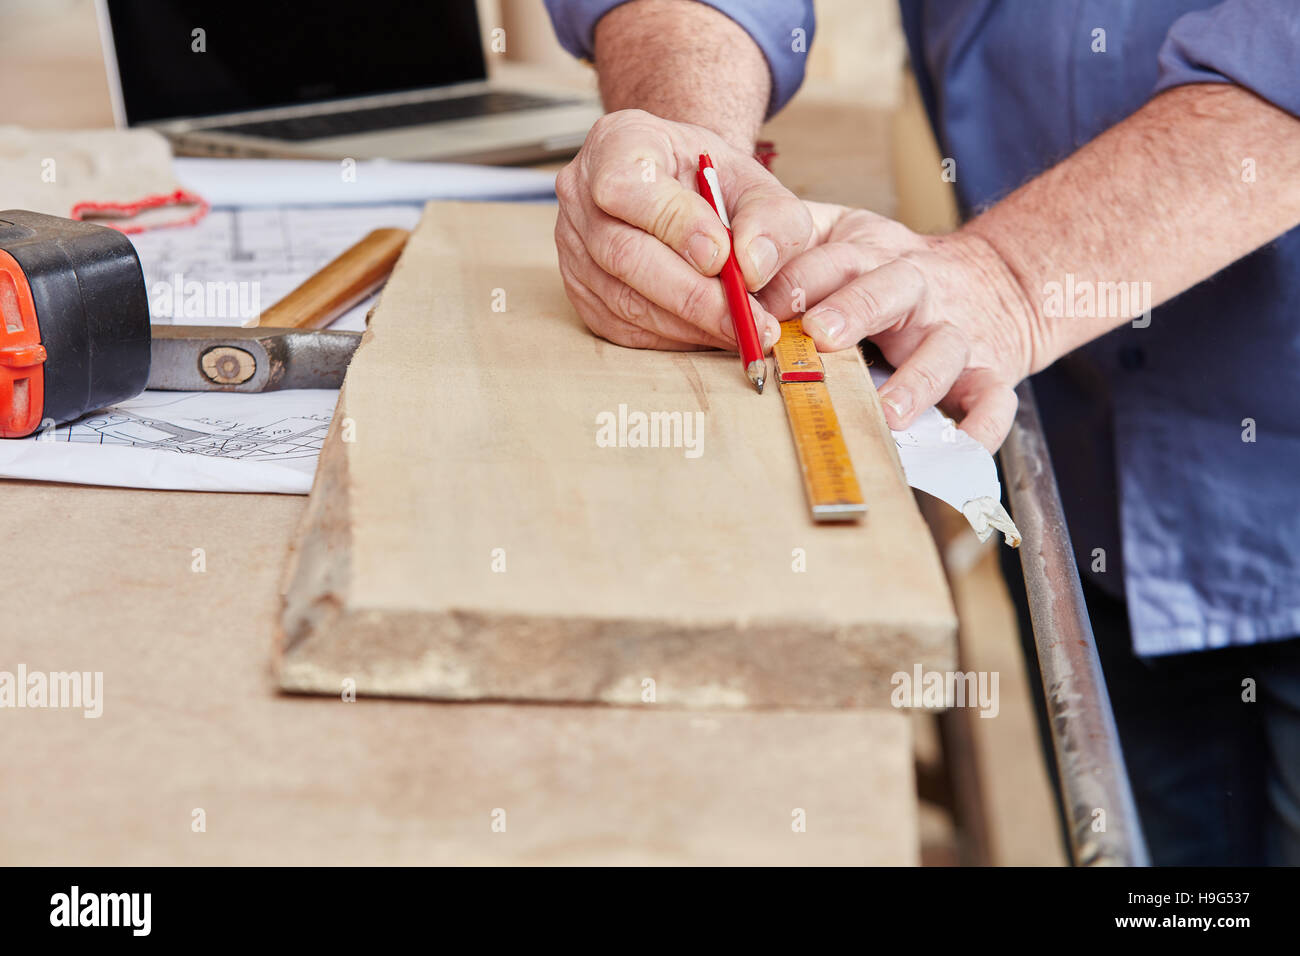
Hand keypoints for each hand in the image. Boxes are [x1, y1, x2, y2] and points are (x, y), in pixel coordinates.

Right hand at [554, 109, 813, 350]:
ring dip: (688, 323)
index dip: (672, 225)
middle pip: (624, 254)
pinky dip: (673, 336)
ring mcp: (573, 247)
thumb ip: (771, 216)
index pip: (627, 186)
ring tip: (741, 329)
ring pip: (624, 299)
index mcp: (618, 143)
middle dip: (692, 294)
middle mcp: (582, 195)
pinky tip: (709, 331)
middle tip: (746, 316)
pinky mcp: (580, 292)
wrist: (687, 191)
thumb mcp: (755, 180)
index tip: (721, 256)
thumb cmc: (714, 181)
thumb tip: (755, 267)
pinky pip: (624, 326)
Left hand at [758, 203, 1041, 450]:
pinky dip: (982, 427)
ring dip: (915, 381)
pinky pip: (995, 400)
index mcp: (869, 255)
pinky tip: (960, 449)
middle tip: (821, 334)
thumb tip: (720, 275)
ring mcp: (955, 331)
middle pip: (889, 289)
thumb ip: (787, 246)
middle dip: (855, 309)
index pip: (832, 256)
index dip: (797, 275)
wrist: (995, 280)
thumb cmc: (890, 269)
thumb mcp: (842, 235)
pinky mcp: (991, 370)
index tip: (759, 296)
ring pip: (943, 350)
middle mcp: (916, 289)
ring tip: (886, 413)